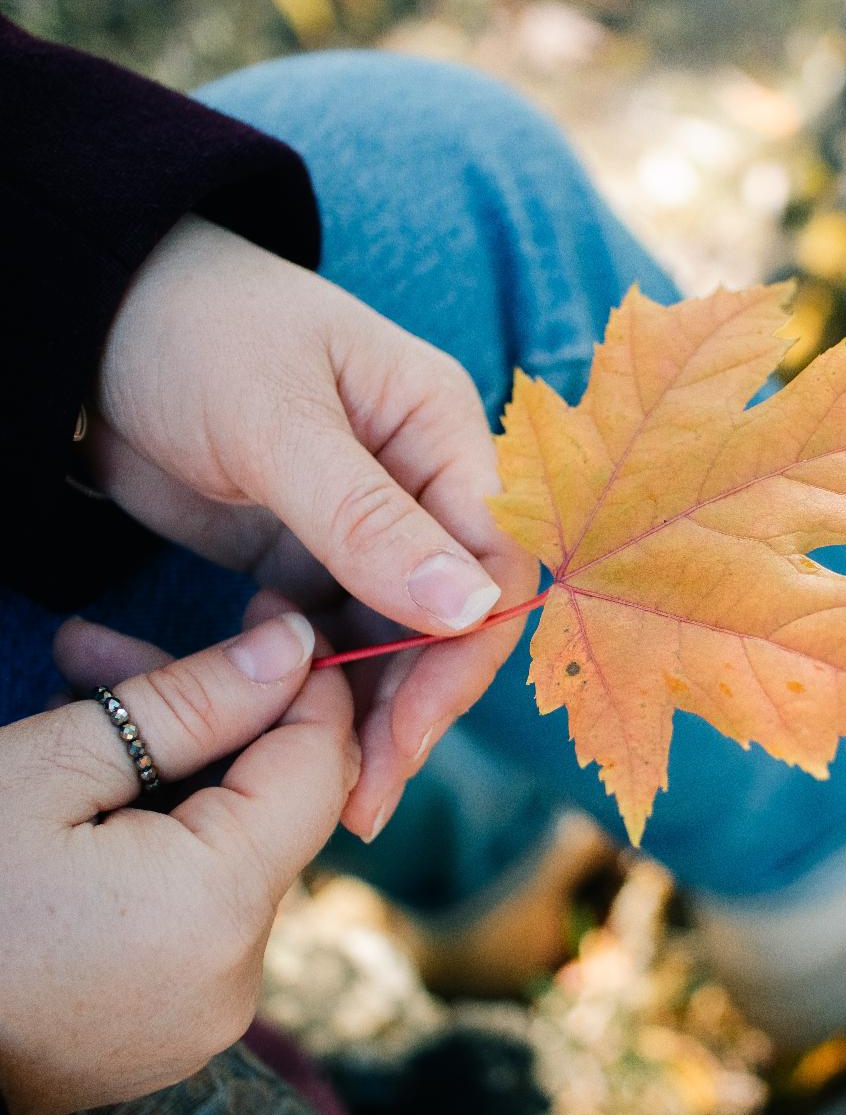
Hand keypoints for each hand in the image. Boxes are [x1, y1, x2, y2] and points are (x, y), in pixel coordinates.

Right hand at [0, 597, 355, 1114]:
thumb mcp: (47, 771)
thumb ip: (186, 703)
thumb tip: (291, 645)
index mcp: (219, 910)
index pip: (322, 767)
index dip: (308, 679)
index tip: (269, 613)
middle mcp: (236, 976)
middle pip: (265, 810)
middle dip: (199, 719)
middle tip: (93, 653)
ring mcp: (202, 1018)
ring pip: (225, 857)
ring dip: (166, 778)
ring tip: (61, 712)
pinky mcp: (165, 1035)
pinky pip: (192, 915)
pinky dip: (155, 849)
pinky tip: (78, 802)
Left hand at [88, 216, 538, 840]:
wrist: (82, 315)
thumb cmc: (188, 330)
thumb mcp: (274, 424)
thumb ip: (368, 520)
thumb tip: (474, 607)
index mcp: (440, 427)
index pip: (495, 559)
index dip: (464, 654)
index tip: (409, 733)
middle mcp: (417, 479)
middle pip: (450, 616)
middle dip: (413, 706)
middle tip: (361, 799)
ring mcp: (362, 520)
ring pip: (394, 639)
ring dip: (365, 710)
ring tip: (323, 788)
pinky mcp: (304, 551)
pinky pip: (331, 635)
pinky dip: (312, 683)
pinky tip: (273, 712)